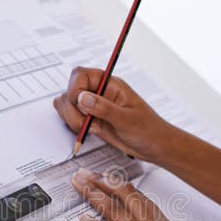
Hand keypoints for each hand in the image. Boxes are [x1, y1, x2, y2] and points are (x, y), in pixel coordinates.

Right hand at [53, 67, 174, 161]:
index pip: (80, 75)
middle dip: (72, 108)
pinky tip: (90, 132)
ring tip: (90, 128)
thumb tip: (82, 98)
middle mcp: (98, 93)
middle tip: (86, 121)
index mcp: (109, 84)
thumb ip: (104, 108)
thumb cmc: (148, 129)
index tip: (82, 103)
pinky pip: (72, 118)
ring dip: (72, 118)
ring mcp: (93, 107)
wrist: (153, 146)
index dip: (75, 88)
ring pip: (67, 105)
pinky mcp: (91, 120)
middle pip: (70, 90)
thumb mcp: (127, 119)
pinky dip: (74, 126)